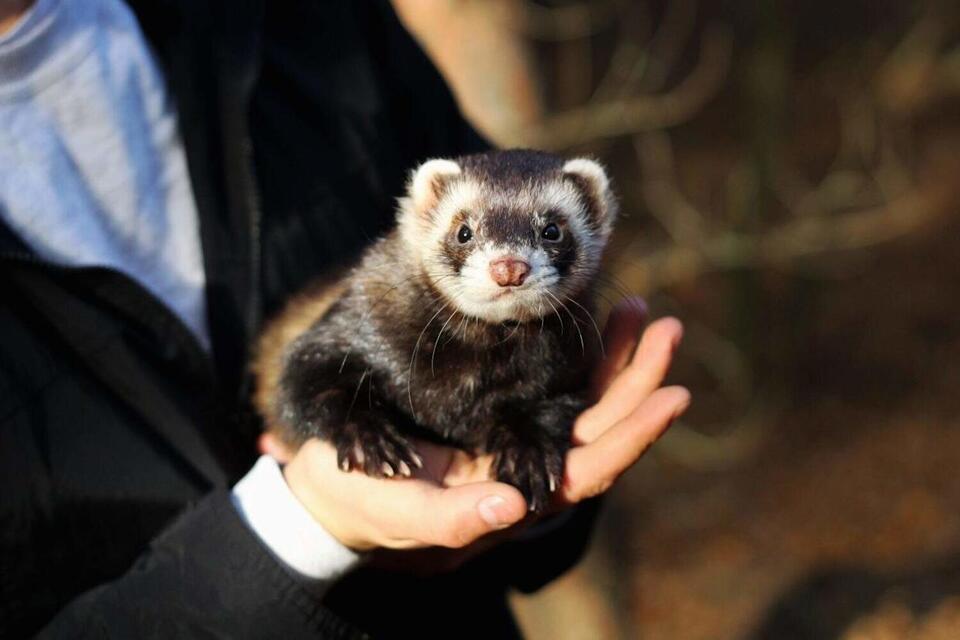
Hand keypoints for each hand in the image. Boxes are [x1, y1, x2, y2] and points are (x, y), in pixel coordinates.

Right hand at [274, 297, 689, 552]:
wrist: (333, 482)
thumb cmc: (360, 502)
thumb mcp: (395, 511)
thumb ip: (449, 520)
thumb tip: (515, 508)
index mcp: (512, 501)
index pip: (588, 471)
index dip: (632, 439)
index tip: (673, 394)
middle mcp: (525, 471)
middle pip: (597, 430)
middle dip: (636, 380)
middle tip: (666, 326)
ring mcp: (513, 440)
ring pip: (580, 402)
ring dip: (614, 360)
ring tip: (639, 311)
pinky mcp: (497, 414)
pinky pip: (550, 385)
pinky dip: (576, 354)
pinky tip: (591, 321)